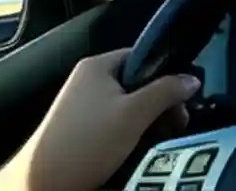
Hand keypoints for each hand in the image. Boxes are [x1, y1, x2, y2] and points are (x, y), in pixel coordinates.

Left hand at [0, 48, 201, 190]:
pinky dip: (130, 134)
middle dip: (160, 102)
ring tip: (159, 138)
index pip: (142, 56)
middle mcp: (88, 81)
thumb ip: (166, 92)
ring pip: (128, 106)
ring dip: (147, 121)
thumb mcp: (134, 114)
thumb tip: (193, 79)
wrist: (42, 183)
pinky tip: (138, 148)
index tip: (183, 97)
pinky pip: (115, 123)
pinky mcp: (81, 130)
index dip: (166, 73)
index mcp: (97, 66)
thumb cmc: (87, 143)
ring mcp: (82, 106)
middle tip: (176, 123)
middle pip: (137, 82)